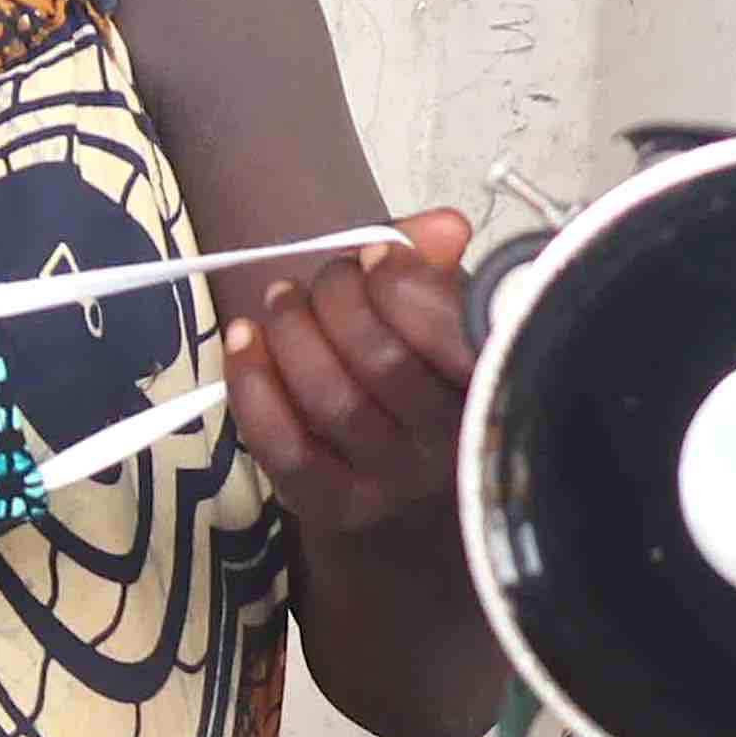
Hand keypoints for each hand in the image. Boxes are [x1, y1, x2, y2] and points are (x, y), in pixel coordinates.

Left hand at [221, 209, 475, 542]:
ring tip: (280, 300)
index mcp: (492, 386)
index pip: (451, 329)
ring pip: (332, 399)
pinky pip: (285, 447)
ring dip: (291, 333)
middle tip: (319, 280)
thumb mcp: (443, 320)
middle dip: (335, 297)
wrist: (407, 507)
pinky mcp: (337, 510)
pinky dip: (253, 385)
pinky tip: (243, 342)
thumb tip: (443, 227)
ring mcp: (395, 484)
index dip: (400, 278)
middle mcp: (452, 445)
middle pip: (381, 359)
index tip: (371, 252)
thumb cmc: (424, 390)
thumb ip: (435, 265)